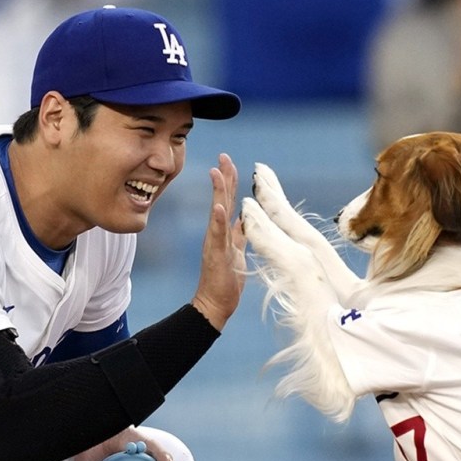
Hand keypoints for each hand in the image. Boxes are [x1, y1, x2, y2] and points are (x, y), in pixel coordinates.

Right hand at [191, 153, 245, 330]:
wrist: (214, 305)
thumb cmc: (226, 281)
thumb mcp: (237, 251)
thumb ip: (239, 234)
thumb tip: (246, 218)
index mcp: (225, 232)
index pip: (230, 201)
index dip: (230, 180)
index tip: (228, 161)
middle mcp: (218, 233)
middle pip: (223, 200)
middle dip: (224, 177)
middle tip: (224, 156)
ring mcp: (216, 243)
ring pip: (218, 212)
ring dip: (218, 191)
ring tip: (217, 172)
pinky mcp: (216, 255)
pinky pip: (217, 235)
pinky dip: (217, 220)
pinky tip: (218, 207)